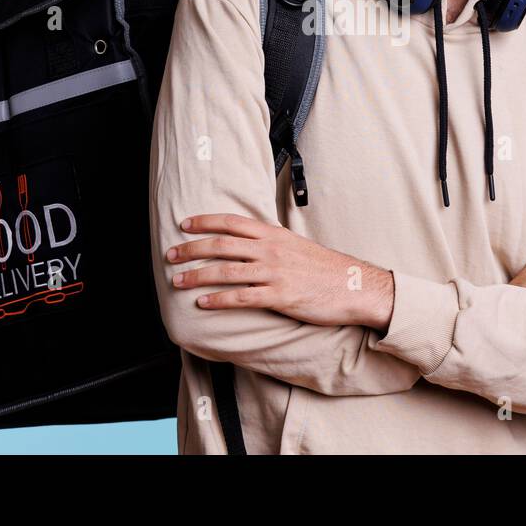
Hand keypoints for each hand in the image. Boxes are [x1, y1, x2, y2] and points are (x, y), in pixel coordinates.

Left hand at [165, 213, 394, 328]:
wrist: (354, 285)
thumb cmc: (325, 268)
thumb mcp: (296, 246)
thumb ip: (271, 243)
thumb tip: (249, 244)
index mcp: (274, 234)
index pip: (232, 222)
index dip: (205, 222)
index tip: (184, 224)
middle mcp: (270, 249)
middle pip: (221, 245)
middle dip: (191, 249)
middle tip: (171, 255)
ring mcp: (274, 272)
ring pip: (226, 271)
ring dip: (197, 275)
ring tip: (178, 281)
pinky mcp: (280, 296)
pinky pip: (241, 297)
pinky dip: (219, 300)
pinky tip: (203, 303)